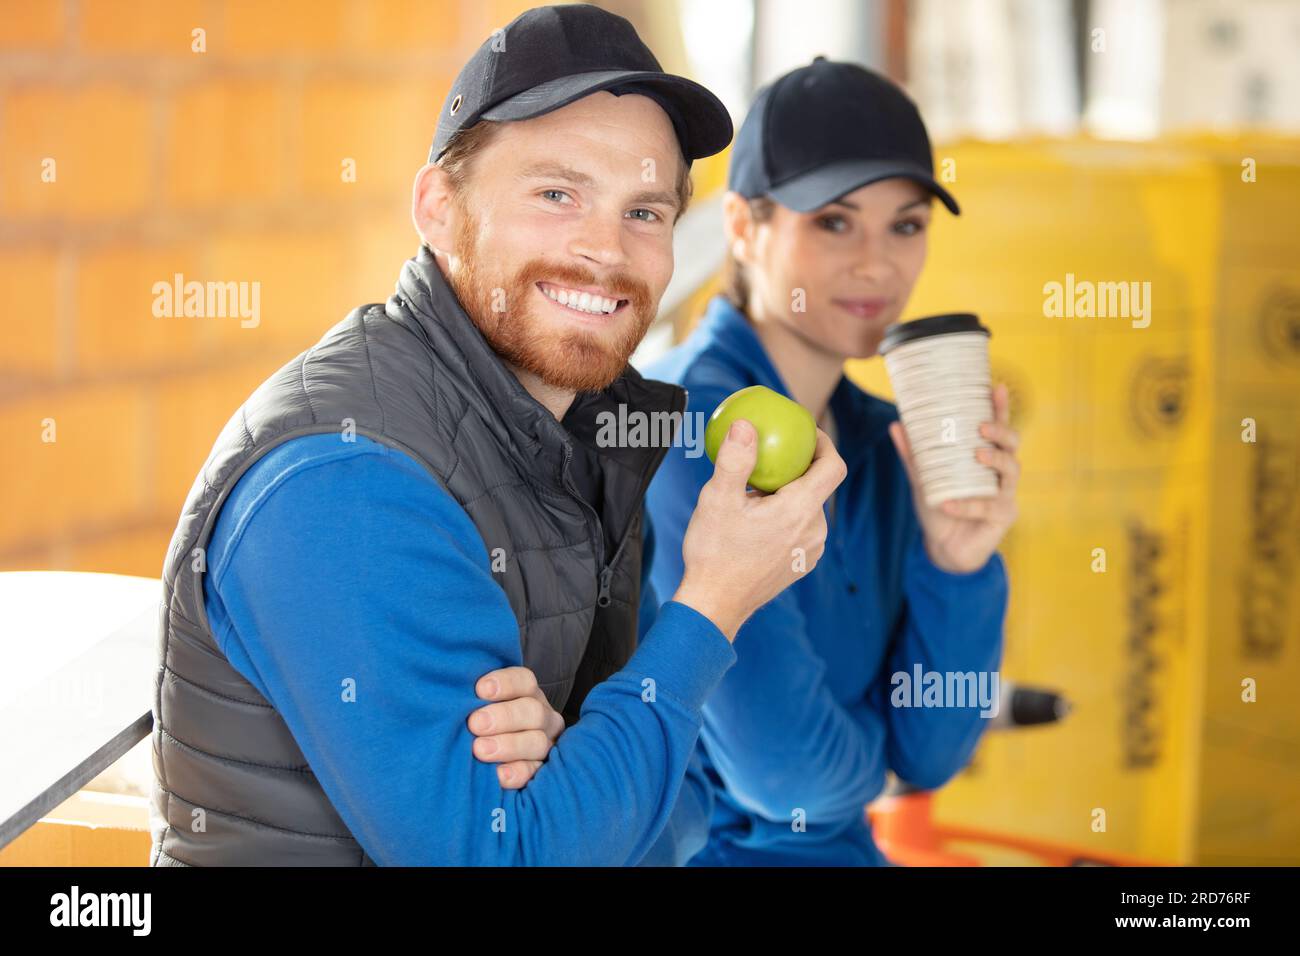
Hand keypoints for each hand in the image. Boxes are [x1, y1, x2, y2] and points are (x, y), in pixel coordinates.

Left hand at [468, 666, 565, 788]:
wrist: (477, 767)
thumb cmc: (472, 726)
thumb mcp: (474, 707)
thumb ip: (470, 698)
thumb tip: (452, 690)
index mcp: (526, 694)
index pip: (524, 681)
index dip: (505, 683)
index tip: (480, 689)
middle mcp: (541, 717)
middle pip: (533, 711)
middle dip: (504, 716)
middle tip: (475, 724)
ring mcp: (544, 744)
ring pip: (537, 742)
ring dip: (509, 746)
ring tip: (480, 750)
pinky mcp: (542, 771)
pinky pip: (535, 772)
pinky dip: (517, 773)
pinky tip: (498, 775)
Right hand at [672, 419, 847, 640]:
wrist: (715, 605)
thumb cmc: (715, 552)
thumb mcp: (717, 499)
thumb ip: (735, 459)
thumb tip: (745, 425)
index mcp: (800, 510)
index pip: (834, 466)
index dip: (825, 443)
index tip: (806, 433)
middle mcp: (814, 530)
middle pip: (817, 486)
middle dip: (795, 470)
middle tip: (765, 461)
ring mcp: (811, 551)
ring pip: (807, 509)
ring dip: (788, 495)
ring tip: (754, 495)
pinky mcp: (802, 565)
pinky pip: (801, 530)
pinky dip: (785, 518)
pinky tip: (756, 522)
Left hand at [888, 381, 1019, 573]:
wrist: (943, 548)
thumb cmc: (939, 508)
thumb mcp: (923, 479)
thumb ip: (914, 455)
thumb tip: (896, 425)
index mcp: (985, 458)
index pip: (997, 429)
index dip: (1000, 408)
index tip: (998, 387)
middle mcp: (1001, 473)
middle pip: (1013, 445)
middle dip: (1001, 432)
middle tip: (982, 427)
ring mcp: (1006, 494)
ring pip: (1012, 471)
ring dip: (995, 460)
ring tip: (977, 454)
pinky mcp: (1003, 517)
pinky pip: (988, 507)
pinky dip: (966, 504)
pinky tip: (948, 503)